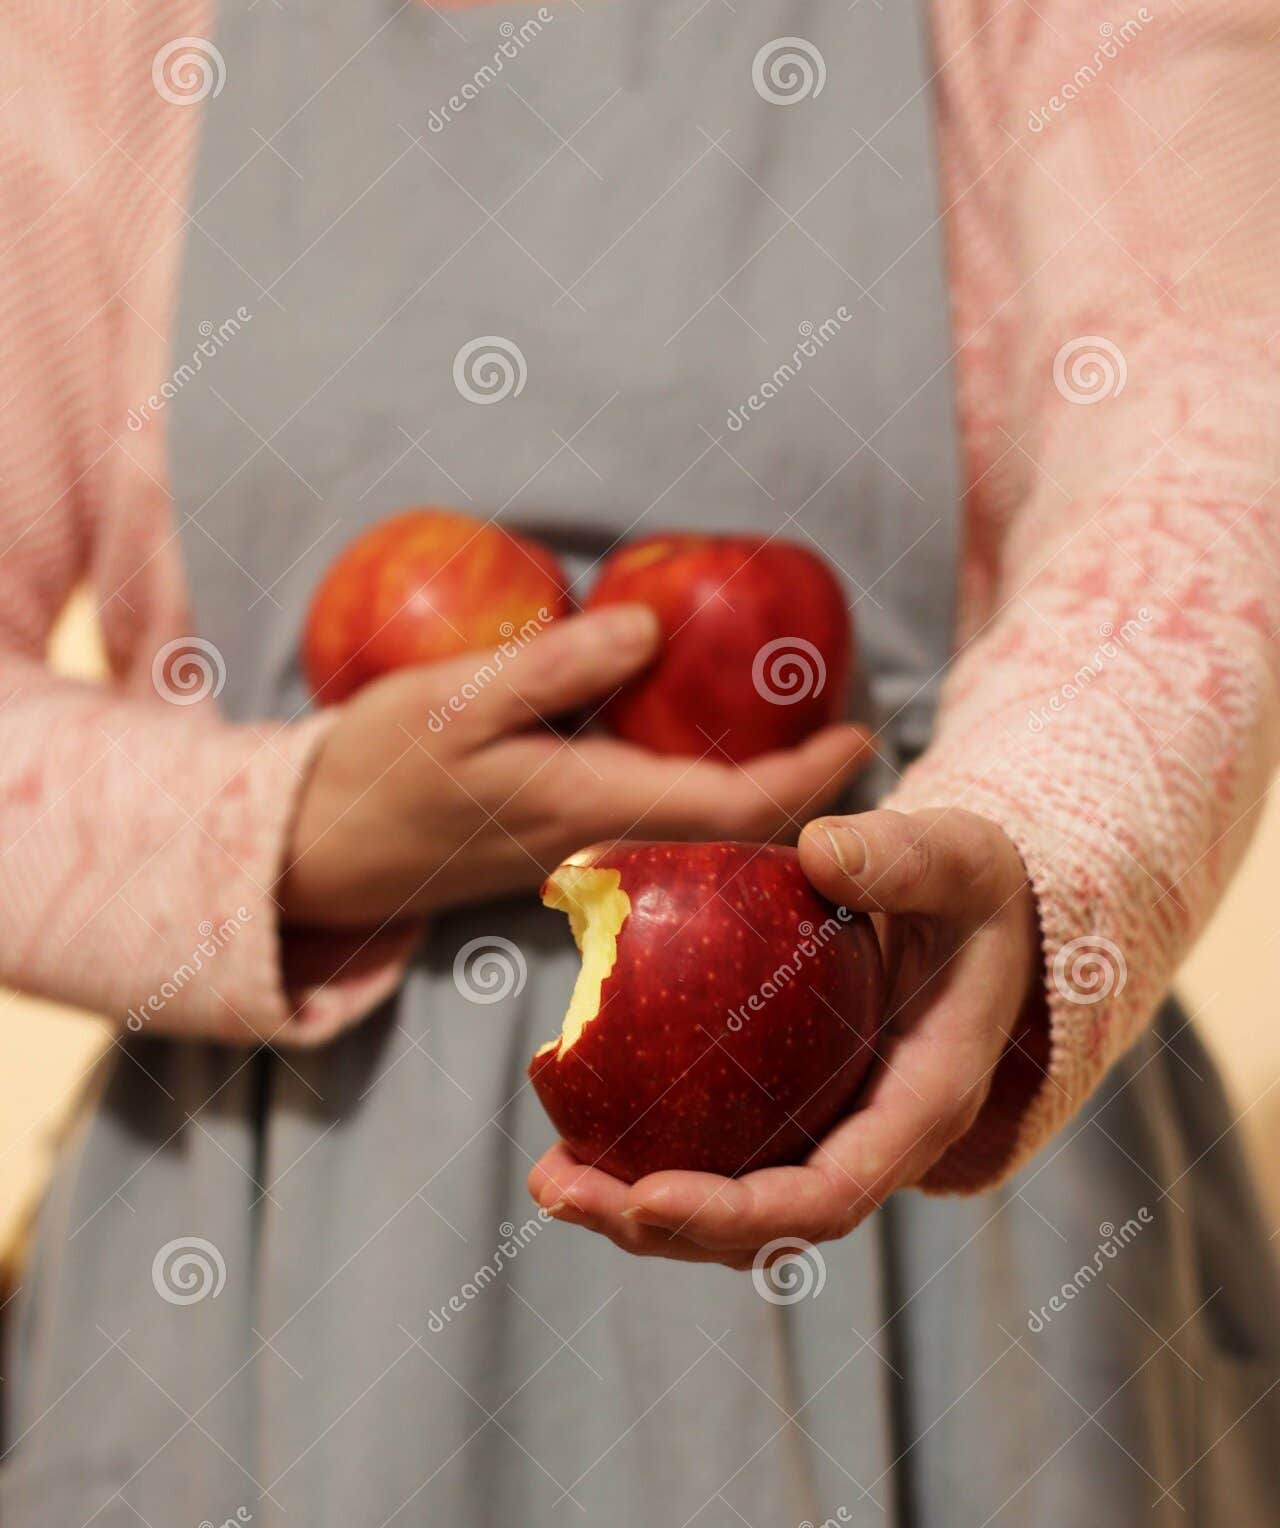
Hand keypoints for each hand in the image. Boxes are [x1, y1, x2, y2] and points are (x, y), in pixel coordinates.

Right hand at [279, 605, 874, 927]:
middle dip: (801, 788)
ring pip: (699, 833)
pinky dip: (705, 791)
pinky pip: (660, 826)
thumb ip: (554, 667)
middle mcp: (603, 847)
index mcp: (589, 807)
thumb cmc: (378, 772)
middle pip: (732, 830)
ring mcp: (585, 857)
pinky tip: (707, 748)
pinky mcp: (562, 848)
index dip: (807, 779)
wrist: (315, 852)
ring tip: (799, 729)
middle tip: (849, 724)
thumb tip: (651, 629)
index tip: (862, 735)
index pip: (731, 807)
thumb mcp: (453, 702)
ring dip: (759, 791)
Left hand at [528, 807, 1044, 1265]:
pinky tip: (572, 1130)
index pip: (827, 1196)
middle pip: (762, 1228)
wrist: (981, 913)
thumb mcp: (957, 857)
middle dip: (658, 1228)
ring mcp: (829, 1134)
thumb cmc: (972, 889)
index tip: (645, 1196)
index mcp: (922, 1106)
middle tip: (560, 1191)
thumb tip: (820, 851)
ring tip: (549, 1181)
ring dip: (635, 1209)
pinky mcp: (790, 1111)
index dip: (735, 1213)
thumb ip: (902, 854)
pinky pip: (719, 1154)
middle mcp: (874, 1144)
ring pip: (733, 1205)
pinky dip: (646, 1157)